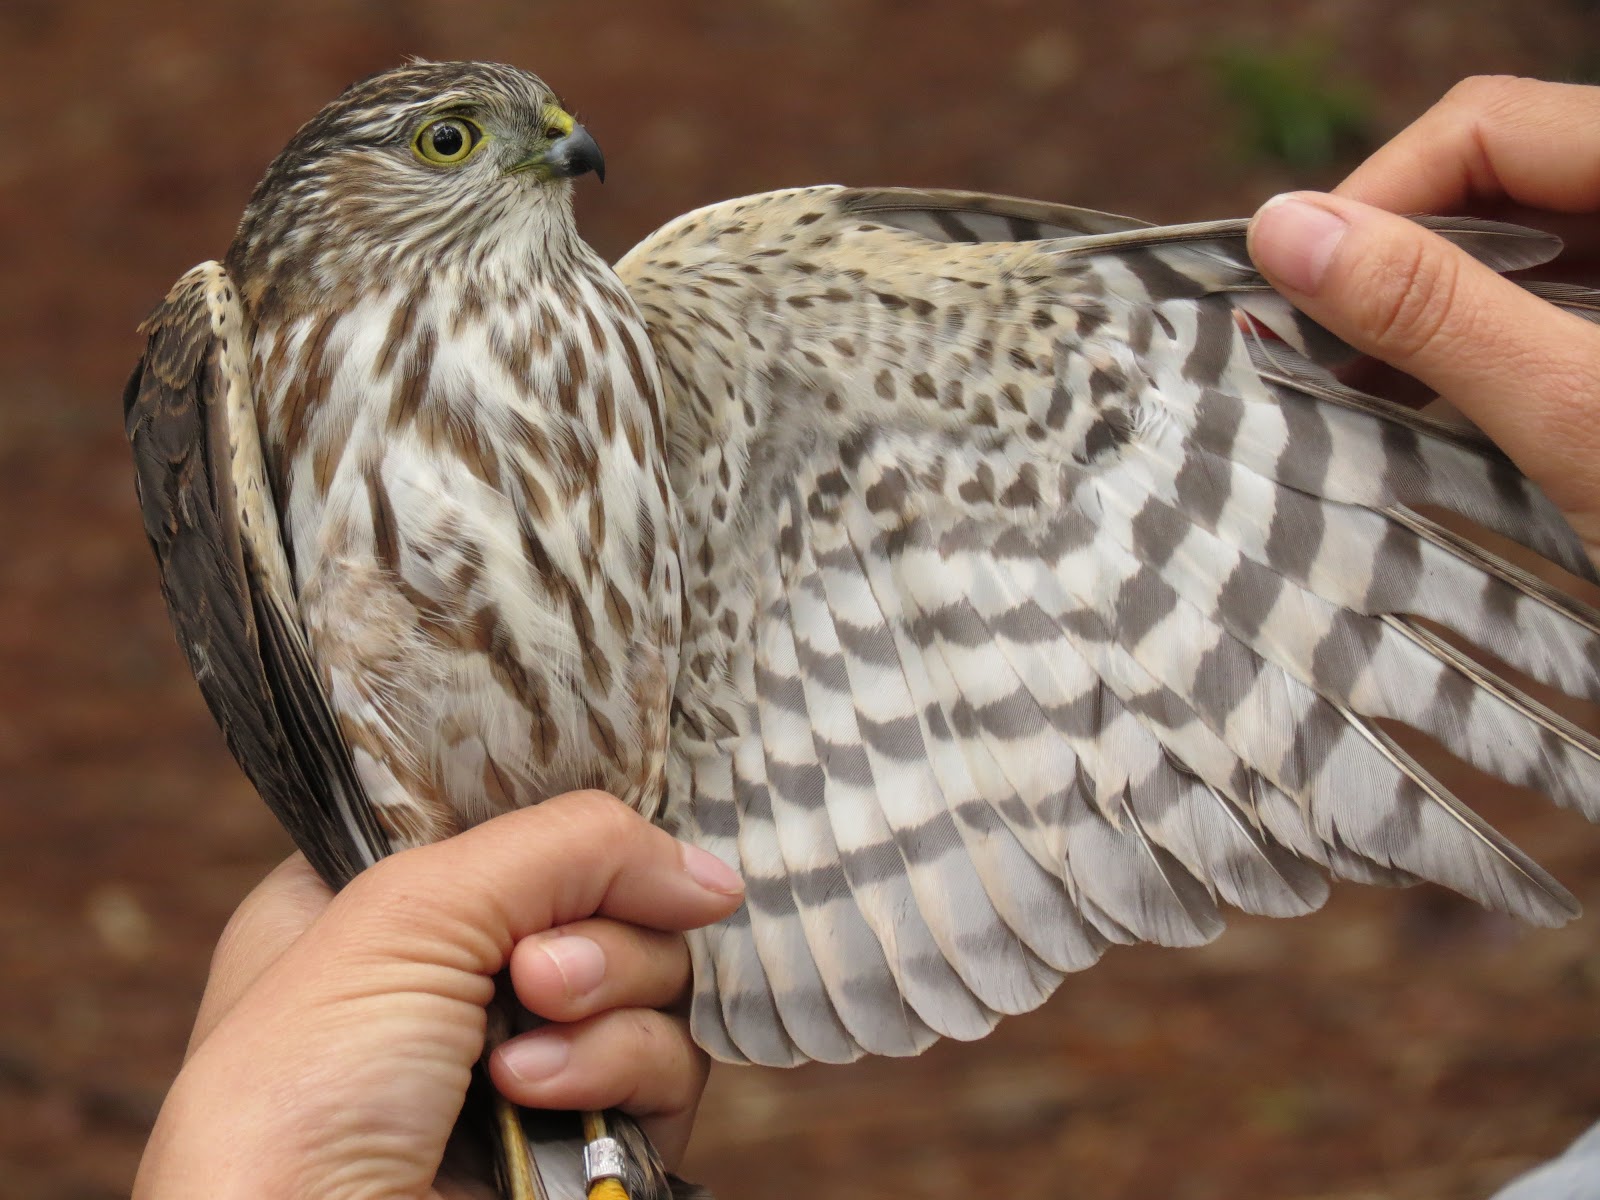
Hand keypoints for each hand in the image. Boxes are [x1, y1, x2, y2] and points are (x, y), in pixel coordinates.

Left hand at [133, 791, 745, 1198]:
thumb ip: (566, 847)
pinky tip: (538, 1100)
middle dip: (592, 925)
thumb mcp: (407, 912)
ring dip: (606, 998)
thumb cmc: (298, 1096)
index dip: (564, 823)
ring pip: (654, 971)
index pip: (516, 814)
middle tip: (530, 974)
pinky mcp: (588, 1131)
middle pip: (606, 889)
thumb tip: (710, 874)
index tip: (594, 834)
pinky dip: (619, 1069)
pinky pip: (669, 1060)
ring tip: (519, 1062)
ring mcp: (528, 1055)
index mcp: (379, 902)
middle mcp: (456, 973)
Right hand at [1246, 76, 1599, 559]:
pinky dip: (1482, 342)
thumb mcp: (1580, 415)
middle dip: (1397, 253)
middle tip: (1315, 343)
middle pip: (1506, 174)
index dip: (1380, 193)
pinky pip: (1554, 300)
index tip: (1298, 290)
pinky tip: (1434, 399)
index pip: (1495, 125)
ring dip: (1429, 303)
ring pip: (1524, 240)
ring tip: (1361, 380)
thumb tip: (1285, 229)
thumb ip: (1435, 311)